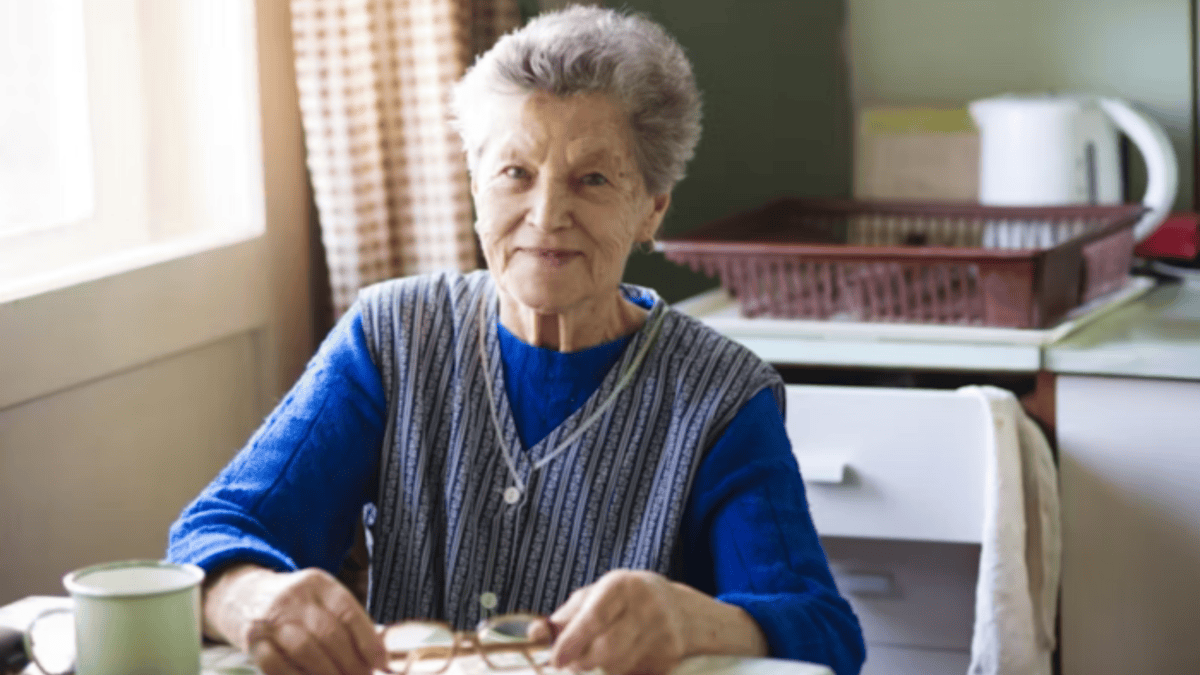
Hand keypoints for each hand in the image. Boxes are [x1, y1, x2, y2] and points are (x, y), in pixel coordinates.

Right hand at [203, 564, 385, 674]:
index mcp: (319, 584)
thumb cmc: (294, 604)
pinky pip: (276, 665)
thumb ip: (346, 622)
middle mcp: (294, 597)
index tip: (380, 663)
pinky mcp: (252, 640)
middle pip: (329, 633)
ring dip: (327, 673)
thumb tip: (377, 656)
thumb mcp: (320, 599)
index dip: (368, 641)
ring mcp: (270, 618)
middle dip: (350, 662)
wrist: (242, 595)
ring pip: (305, 649)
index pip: (349, 612)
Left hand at [530, 569, 766, 674]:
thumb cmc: (625, 601)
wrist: (681, 609)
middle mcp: (646, 607)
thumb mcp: (595, 597)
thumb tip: (533, 635)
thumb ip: (563, 617)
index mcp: (622, 586)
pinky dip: (620, 672)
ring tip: (597, 656)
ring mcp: (662, 633)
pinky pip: (633, 674)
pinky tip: (622, 659)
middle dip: (582, 661)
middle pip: (606, 649)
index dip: (572, 641)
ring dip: (599, 669)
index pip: (594, 617)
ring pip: (618, 666)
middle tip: (570, 662)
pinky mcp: (669, 657)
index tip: (556, 659)